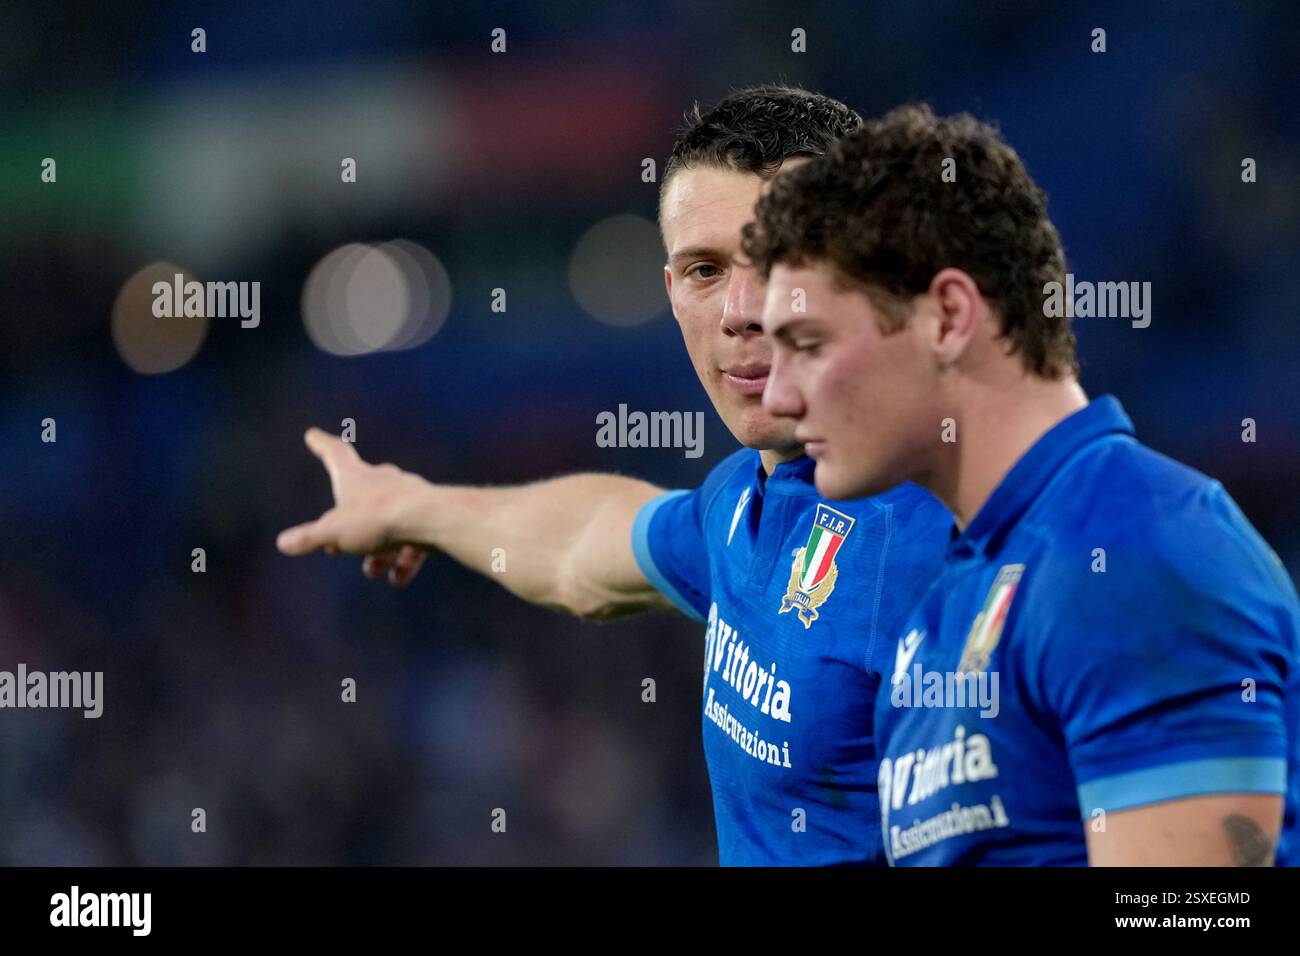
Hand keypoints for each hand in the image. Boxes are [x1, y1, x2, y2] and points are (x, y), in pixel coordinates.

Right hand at [276, 428, 429, 586]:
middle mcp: (384, 482)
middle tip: (336, 548)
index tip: (313, 434)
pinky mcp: (430, 517)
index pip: (335, 454)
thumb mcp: (334, 533)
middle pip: (362, 498)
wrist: (432, 520)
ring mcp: (409, 498)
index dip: (322, 445)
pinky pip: (413, 539)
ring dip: (379, 550)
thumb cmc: (378, 518)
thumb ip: (309, 538)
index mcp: (356, 477)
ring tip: (373, 570)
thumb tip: (283, 543)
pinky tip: (398, 578)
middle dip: (349, 524)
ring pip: (388, 525)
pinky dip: (404, 559)